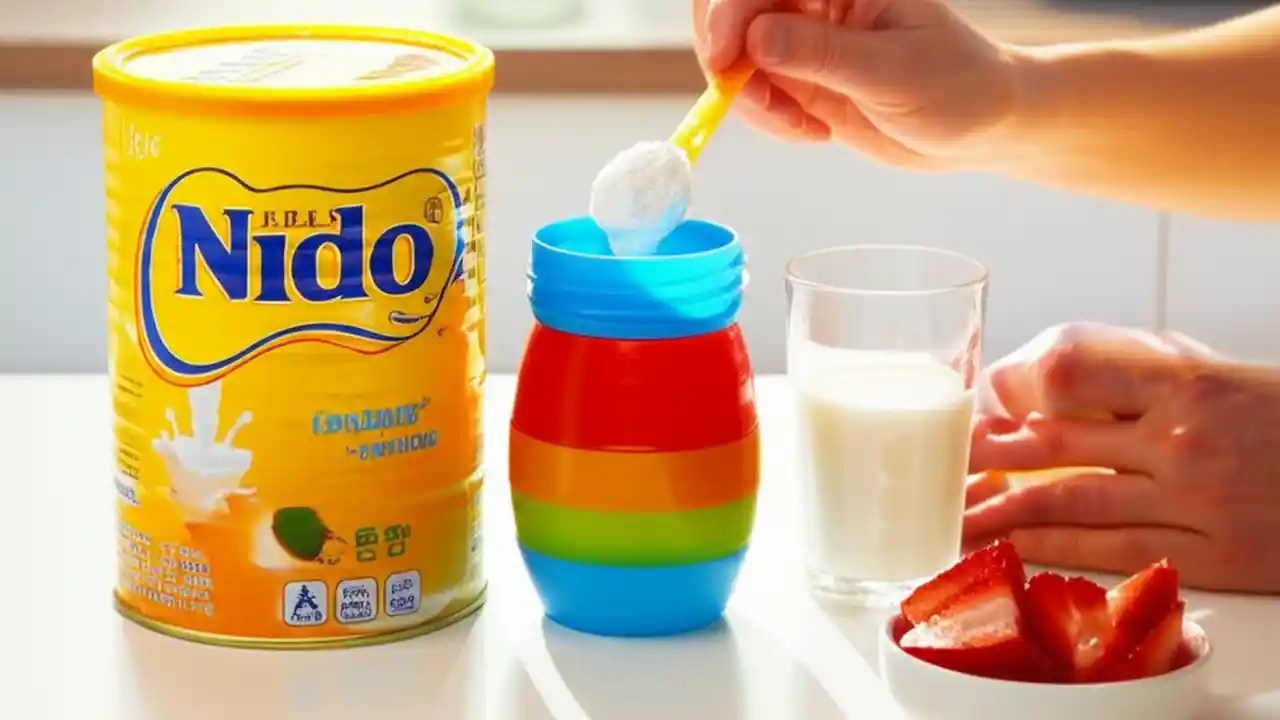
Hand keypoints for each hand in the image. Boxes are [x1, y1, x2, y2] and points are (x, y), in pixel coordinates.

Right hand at [691, 0, 1025, 169]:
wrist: (980, 125)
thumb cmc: (958, 86)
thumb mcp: (893, 73)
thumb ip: (823, 55)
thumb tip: (755, 39)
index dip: (728, 13)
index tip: (724, 60)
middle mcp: (815, 1)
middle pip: (731, 7)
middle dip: (724, 52)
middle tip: (743, 97)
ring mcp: (803, 38)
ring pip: (734, 53)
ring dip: (748, 96)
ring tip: (799, 125)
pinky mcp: (799, 76)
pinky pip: (753, 91)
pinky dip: (766, 117)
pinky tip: (812, 131)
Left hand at [965, 322, 1279, 592]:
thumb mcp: (1219, 375)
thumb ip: (1140, 379)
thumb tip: (1049, 388)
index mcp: (1184, 381)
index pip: (1071, 374)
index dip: (1014, 391)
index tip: (980, 405)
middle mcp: (1182, 439)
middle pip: (1056, 446)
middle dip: (986, 458)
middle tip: (935, 463)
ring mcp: (1195, 501)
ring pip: (1072, 505)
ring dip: (1002, 512)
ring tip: (952, 515)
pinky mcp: (1211, 556)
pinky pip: (1114, 552)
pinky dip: (1055, 550)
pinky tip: (1014, 549)